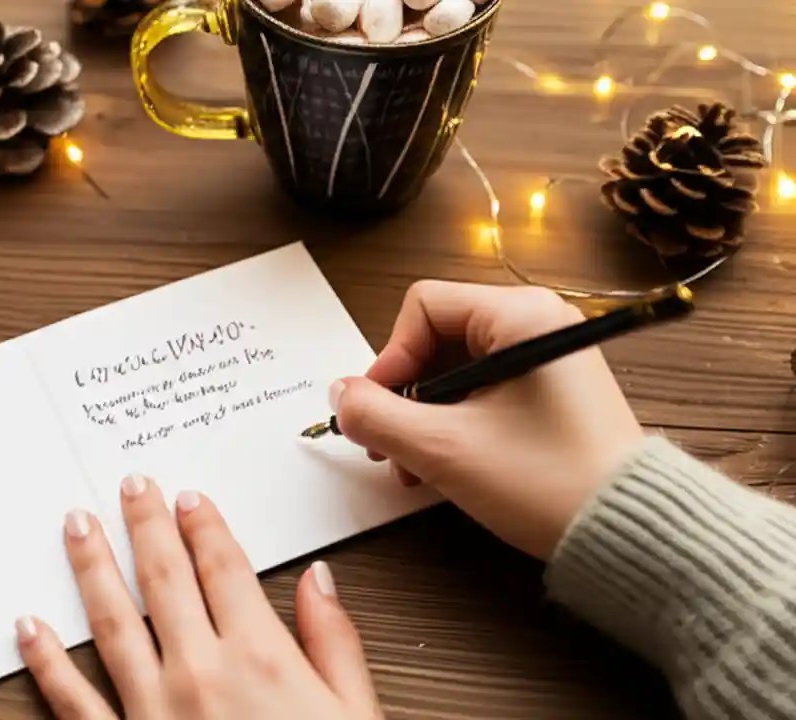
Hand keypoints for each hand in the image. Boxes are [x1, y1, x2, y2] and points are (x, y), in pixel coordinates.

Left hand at [15, 476, 383, 719]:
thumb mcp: (356, 715)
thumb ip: (335, 643)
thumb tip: (319, 580)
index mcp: (259, 659)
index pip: (224, 570)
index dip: (205, 526)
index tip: (188, 497)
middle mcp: (199, 675)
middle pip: (166, 580)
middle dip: (147, 526)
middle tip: (129, 484)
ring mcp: (153, 712)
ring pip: (114, 623)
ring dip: (92, 569)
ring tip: (77, 525)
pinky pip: (73, 701)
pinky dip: (47, 661)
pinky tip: (28, 627)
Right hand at [329, 281, 644, 559]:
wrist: (627, 532)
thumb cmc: (552, 483)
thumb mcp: (445, 449)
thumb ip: (378, 416)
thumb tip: (341, 396)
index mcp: (520, 316)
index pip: (422, 307)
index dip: (389, 358)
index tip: (377, 408)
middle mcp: (538, 323)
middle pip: (436, 337)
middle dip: (403, 394)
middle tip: (387, 442)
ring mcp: (547, 358)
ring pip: (455, 369)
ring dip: (424, 415)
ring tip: (414, 465)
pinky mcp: (552, 391)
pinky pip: (483, 391)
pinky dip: (454, 423)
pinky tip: (443, 465)